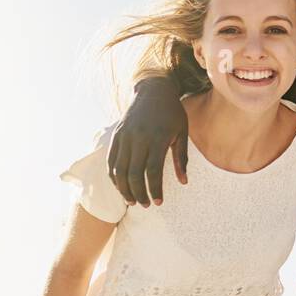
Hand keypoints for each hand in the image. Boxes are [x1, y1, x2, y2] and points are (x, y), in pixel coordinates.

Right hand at [108, 76, 186, 206]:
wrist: (153, 90)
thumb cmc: (172, 113)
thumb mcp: (182, 132)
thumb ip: (181, 158)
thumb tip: (184, 182)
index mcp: (157, 137)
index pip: (152, 171)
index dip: (154, 189)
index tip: (159, 202)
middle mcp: (138, 137)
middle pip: (134, 173)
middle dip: (139, 193)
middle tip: (145, 205)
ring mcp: (125, 136)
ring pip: (119, 169)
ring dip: (124, 188)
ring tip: (132, 201)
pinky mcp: (116, 135)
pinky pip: (111, 160)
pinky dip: (114, 176)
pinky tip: (121, 187)